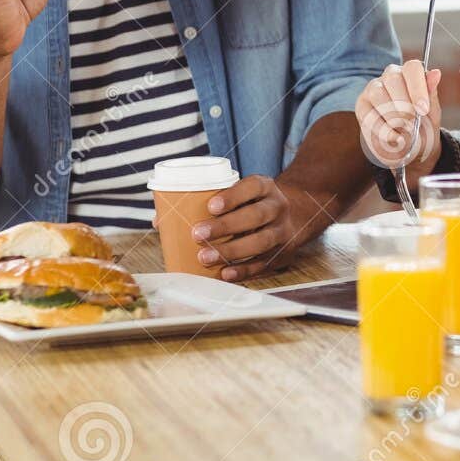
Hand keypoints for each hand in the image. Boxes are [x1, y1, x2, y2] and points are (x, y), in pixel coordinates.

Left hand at [189, 174, 318, 281]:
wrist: (296, 214)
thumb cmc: (255, 204)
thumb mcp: (244, 192)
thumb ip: (212, 201)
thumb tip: (164, 220)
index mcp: (265, 187)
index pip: (252, 187)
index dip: (232, 197)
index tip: (210, 207)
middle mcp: (278, 207)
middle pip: (256, 216)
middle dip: (226, 226)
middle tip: (198, 234)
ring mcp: (283, 231)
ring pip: (261, 241)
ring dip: (231, 251)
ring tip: (205, 257)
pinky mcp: (283, 253)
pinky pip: (264, 264)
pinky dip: (244, 270)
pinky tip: (225, 274)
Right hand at [354, 61, 442, 176]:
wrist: (410, 148)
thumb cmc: (423, 126)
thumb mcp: (432, 113)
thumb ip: (431, 93)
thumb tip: (436, 73)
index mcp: (410, 74)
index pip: (412, 68)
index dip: (418, 88)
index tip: (423, 110)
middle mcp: (390, 76)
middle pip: (393, 79)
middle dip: (404, 105)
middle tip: (412, 124)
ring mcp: (373, 89)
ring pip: (378, 94)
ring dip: (392, 117)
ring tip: (403, 131)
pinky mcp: (362, 105)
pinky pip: (368, 113)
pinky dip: (382, 129)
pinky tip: (394, 138)